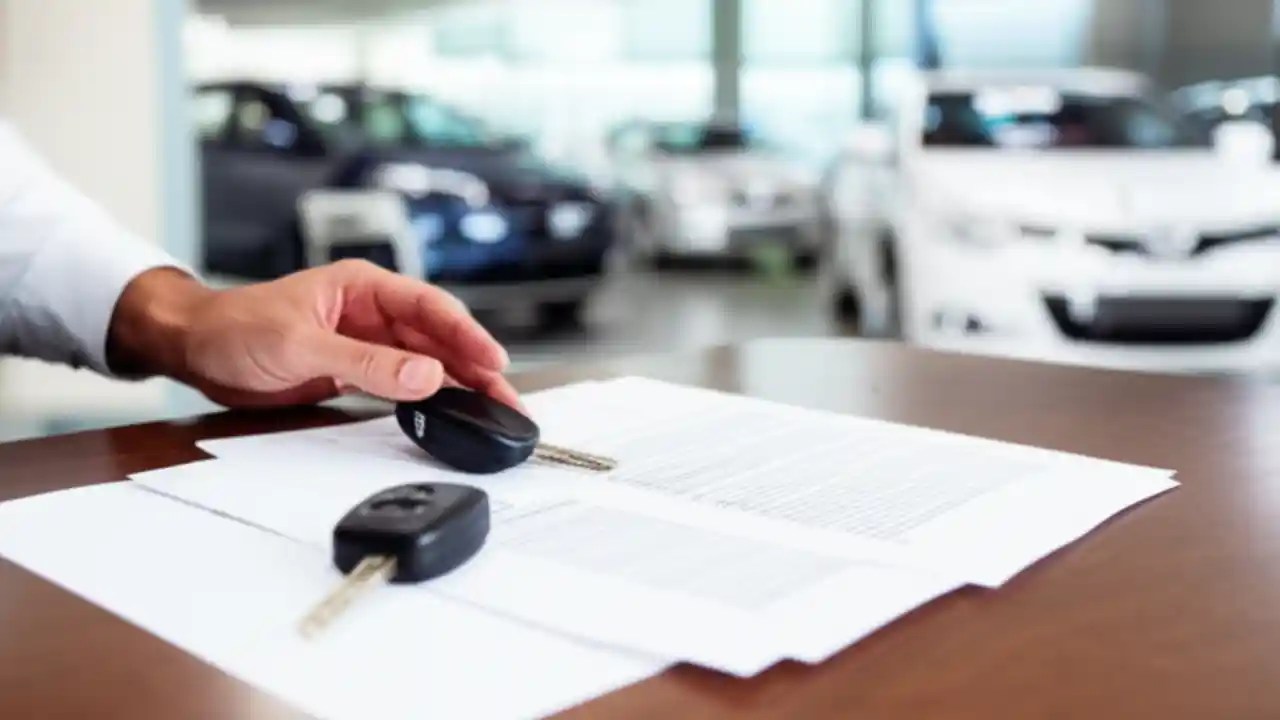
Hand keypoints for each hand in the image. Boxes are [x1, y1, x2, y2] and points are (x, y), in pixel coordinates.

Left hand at [106, 260, 519, 408]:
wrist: (195, 349)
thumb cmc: (234, 328)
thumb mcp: (300, 344)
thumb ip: (365, 362)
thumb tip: (425, 374)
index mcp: (363, 287)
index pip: (430, 307)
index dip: (468, 334)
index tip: (495, 361)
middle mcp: (372, 311)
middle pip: (439, 337)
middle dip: (476, 365)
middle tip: (507, 398)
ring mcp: (367, 341)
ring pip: (427, 362)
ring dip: (459, 385)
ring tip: (493, 409)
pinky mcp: (357, 370)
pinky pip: (404, 381)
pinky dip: (430, 397)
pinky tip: (452, 412)